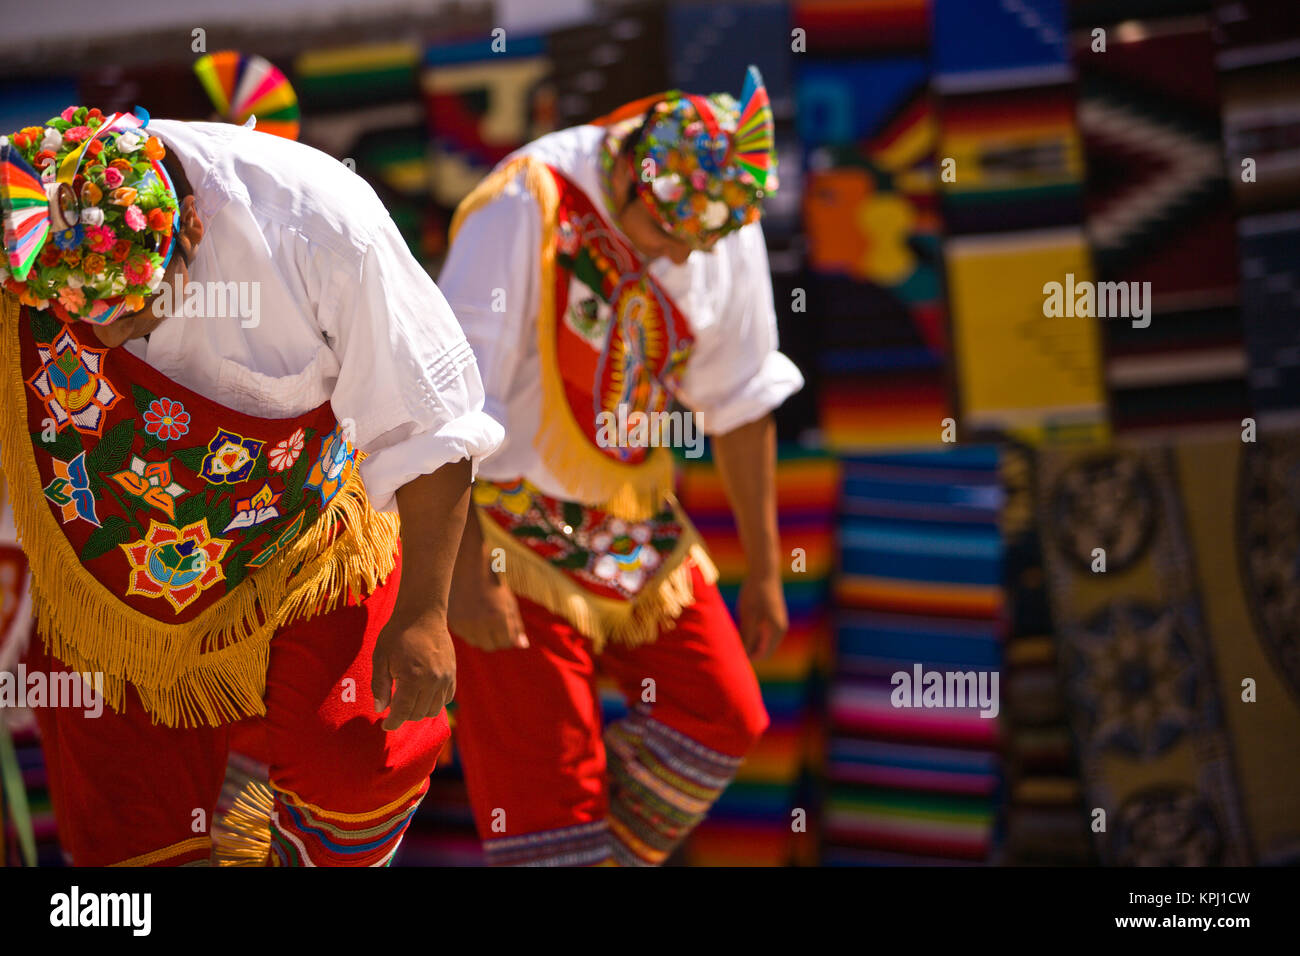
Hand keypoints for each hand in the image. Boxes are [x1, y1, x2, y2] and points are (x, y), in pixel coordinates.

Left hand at [371, 606, 456, 730]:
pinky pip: (446, 698)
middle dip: (403, 716)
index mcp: (412, 678)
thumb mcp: (380, 658)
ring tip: (408, 702)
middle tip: (393, 709)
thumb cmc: (397, 634)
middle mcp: (432, 681)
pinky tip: (423, 694)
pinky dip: (434, 702)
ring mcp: (445, 677)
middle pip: (418, 713)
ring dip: (419, 711)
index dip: (392, 722)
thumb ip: (379, 685)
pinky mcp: (452, 673)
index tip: (385, 725)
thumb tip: (380, 708)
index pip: (403, 712)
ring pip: (434, 709)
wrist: (422, 614)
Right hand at [448, 567, 528, 651]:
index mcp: (497, 618)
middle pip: (490, 646)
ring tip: (482, 614)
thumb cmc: (492, 582)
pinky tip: (471, 613)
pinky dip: (469, 629)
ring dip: (481, 635)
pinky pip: (464, 635)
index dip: (508, 635)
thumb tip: (523, 646)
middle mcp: (479, 624)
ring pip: (476, 642)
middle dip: (495, 638)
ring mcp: (463, 624)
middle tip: (495, 620)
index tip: (506, 623)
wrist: (467, 564)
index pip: (506, 643)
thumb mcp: (509, 602)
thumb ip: (516, 626)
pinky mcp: (452, 622)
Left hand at [737, 570, 786, 659]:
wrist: (764, 570)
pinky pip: (761, 631)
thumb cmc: (755, 592)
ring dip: (749, 641)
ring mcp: (776, 621)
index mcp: (777, 630)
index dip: (748, 658)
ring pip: (761, 639)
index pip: (763, 654)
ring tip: (732, 639)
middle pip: (763, 648)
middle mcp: (780, 628)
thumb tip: (743, 654)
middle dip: (748, 651)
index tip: (733, 657)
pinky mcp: (771, 615)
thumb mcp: (749, 616)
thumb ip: (747, 636)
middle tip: (730, 650)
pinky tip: (738, 628)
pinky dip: (750, 633)